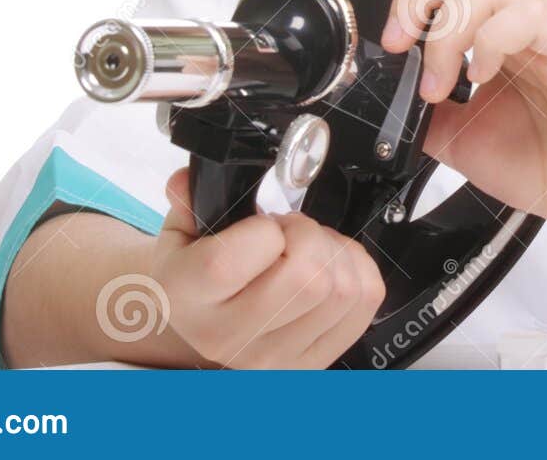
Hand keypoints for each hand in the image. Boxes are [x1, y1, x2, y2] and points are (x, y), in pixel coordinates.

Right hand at [148, 167, 385, 368]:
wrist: (205, 323)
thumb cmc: (198, 274)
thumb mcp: (180, 233)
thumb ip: (189, 199)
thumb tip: (187, 183)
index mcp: (187, 298)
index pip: (231, 263)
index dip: (264, 229)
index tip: (262, 225)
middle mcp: (229, 337)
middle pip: (308, 278)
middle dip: (309, 235)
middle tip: (290, 233)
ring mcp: (275, 359)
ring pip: (344, 289)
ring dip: (335, 253)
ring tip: (307, 251)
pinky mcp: (312, 364)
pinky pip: (366, 300)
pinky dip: (357, 270)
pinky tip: (329, 267)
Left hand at [361, 0, 546, 243]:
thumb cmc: (545, 162)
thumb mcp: (456, 137)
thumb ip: (418, 108)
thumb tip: (378, 90)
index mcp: (493, 24)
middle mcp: (520, 14)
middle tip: (399, 40)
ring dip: (446, 27)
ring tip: (440, 82)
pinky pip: (526, 14)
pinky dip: (489, 40)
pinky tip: (481, 77)